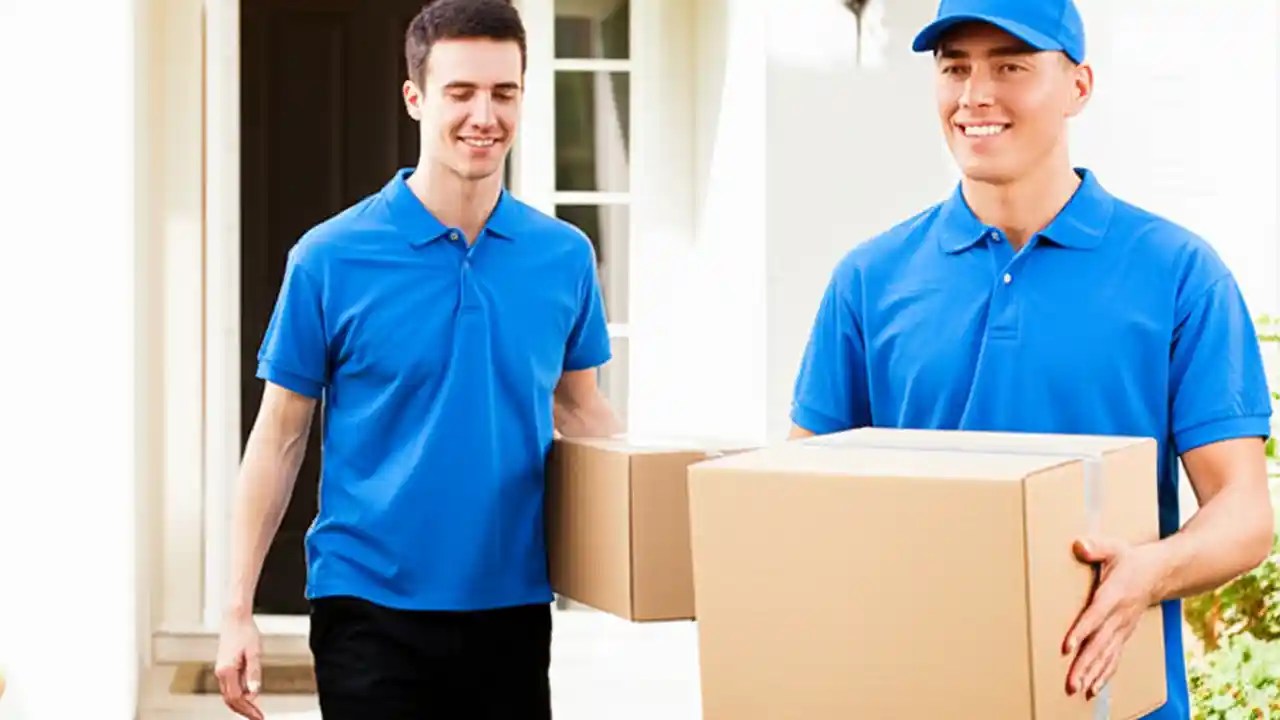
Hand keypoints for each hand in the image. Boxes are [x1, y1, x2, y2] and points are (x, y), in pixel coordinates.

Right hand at [215, 613, 264, 719]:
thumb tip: (254, 692)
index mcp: (227, 671)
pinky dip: (238, 694)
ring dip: (241, 703)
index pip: (237, 698)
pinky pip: (229, 686)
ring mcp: (220, 670)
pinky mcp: (223, 667)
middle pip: (230, 699)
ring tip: (255, 710)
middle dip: (244, 710)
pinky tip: (249, 695)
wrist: (235, 618)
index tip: (259, 716)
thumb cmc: (245, 631)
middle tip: (257, 717)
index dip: (248, 709)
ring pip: (228, 694)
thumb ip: (254, 673)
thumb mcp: (254, 653)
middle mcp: (220, 673)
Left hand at [1062, 536, 1164, 698]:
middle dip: (1085, 664)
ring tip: (1077, 689)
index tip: (1067, 647)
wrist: (1163, 573)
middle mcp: (1119, 617)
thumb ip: (1096, 548)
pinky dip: (1104, 674)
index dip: (1082, 631)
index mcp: (1114, 595)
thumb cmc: (1132, 560)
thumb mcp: (1114, 548)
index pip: (1095, 616)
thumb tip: (1079, 544)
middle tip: (1071, 682)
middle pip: (1100, 644)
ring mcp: (1123, 628)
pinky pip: (1113, 657)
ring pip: (1107, 656)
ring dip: (1092, 674)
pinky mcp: (1124, 634)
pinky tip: (1093, 689)